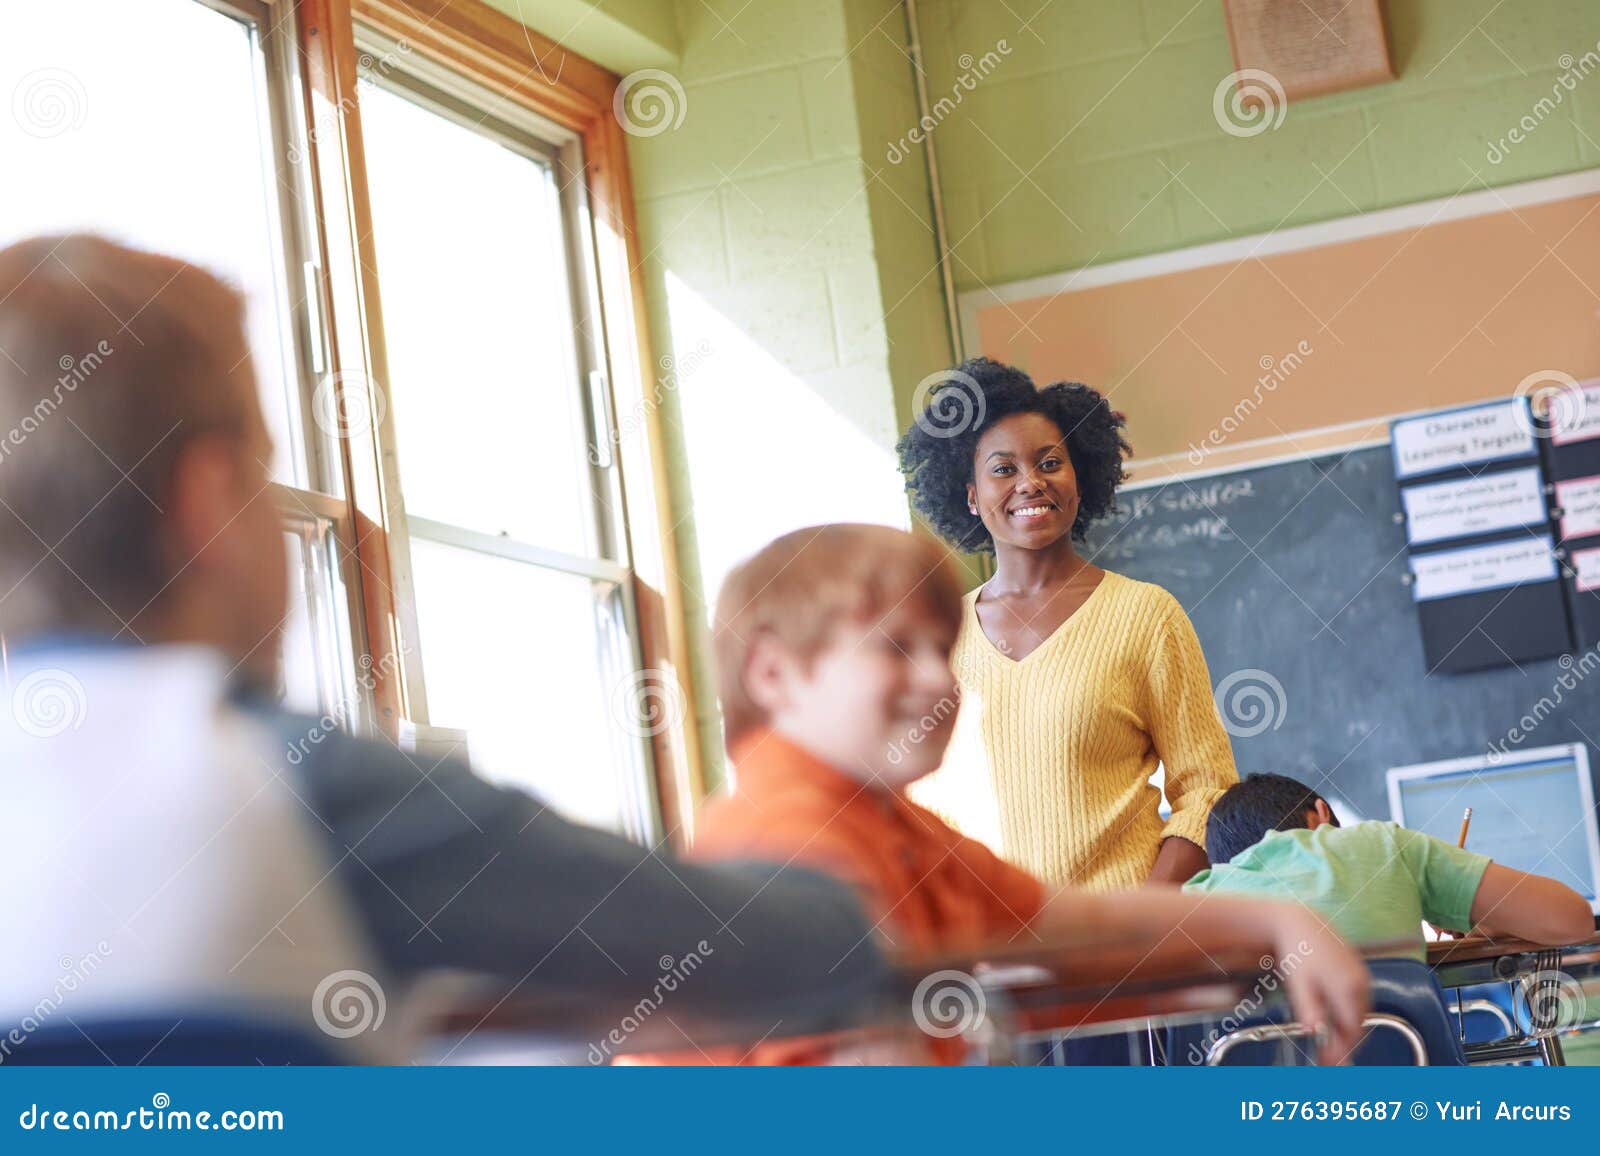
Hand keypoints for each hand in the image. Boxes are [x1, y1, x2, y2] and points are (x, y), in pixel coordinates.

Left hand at [1270, 909, 1370, 1064]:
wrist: (1301, 923)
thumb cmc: (1298, 952)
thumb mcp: (1299, 984)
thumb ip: (1309, 1010)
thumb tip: (1314, 1033)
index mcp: (1349, 988)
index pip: (1351, 1031)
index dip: (1341, 1050)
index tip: (1328, 1063)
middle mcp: (1362, 984)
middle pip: (1357, 1026)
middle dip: (1343, 1045)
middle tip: (1326, 1060)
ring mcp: (1363, 977)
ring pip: (1358, 1015)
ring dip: (1345, 1032)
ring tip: (1327, 1045)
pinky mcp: (1359, 973)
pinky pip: (1357, 1003)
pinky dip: (1346, 1016)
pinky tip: (1332, 1023)